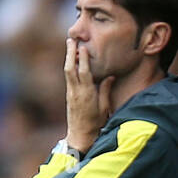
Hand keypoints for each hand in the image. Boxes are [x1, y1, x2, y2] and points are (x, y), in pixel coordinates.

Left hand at [65, 39, 112, 154]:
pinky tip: (71, 60)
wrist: (80, 137)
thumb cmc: (95, 124)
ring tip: (69, 45)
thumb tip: (110, 76)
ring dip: (68, 57)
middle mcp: (76, 92)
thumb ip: (105, 91)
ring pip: (67, 72)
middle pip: (71, 69)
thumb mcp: (104, 108)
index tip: (82, 46)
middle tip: (71, 40)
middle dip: (70, 53)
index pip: (84, 73)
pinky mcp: (69, 96)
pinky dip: (69, 67)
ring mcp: (71, 94)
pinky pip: (68, 78)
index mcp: (87, 95)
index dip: (82, 59)